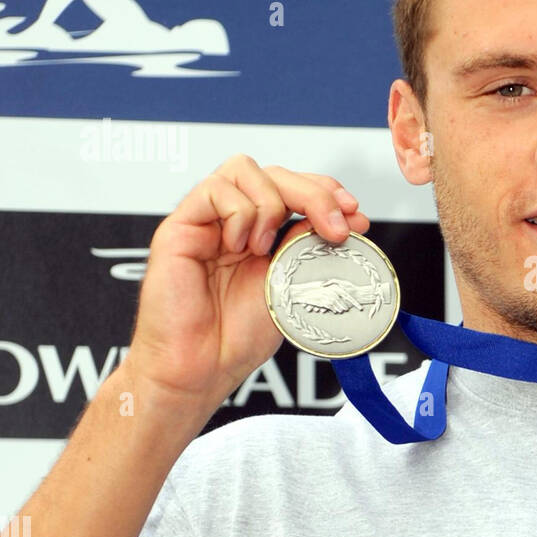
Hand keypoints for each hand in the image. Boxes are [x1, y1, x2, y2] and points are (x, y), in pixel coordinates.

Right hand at [125, 154, 369, 408]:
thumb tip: (347, 217)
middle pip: (276, 173)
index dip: (327, 191)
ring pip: (244, 168)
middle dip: (315, 193)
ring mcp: (208, 221)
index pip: (296, 187)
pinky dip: (238, 213)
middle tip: (335, 228)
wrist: (201, 368)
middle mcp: (235, 221)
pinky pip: (213, 190)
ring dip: (271, 204)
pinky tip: (239, 247)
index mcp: (263, 233)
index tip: (355, 215)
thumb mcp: (290, 284)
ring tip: (265, 248)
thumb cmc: (237, 337)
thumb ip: (308, 246)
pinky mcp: (180, 226)